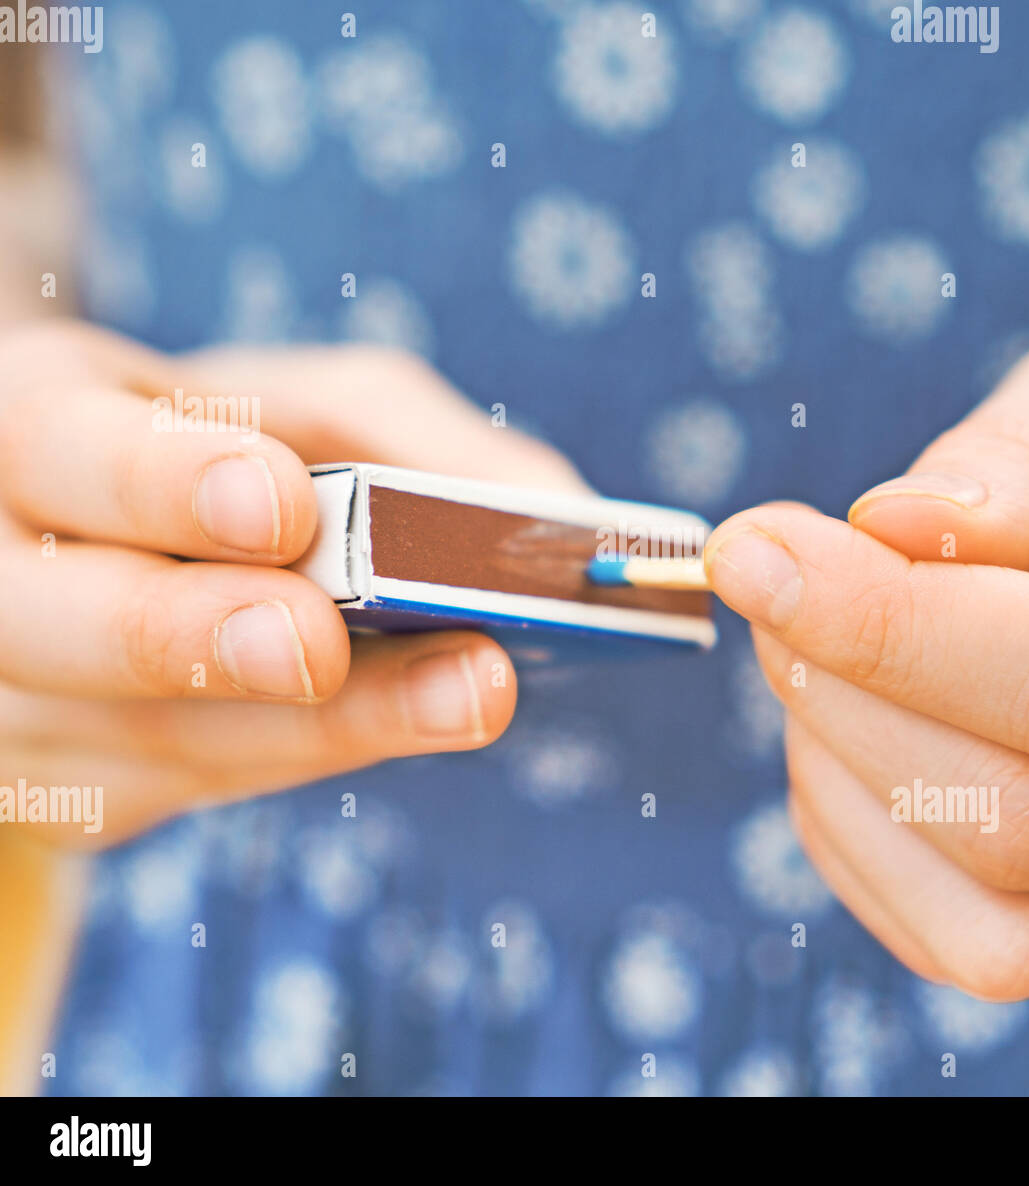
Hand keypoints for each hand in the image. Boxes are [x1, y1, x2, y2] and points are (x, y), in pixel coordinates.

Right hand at [0, 320, 585, 845]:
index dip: (160, 484)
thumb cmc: (241, 455)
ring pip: (140, 736)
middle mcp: (0, 572)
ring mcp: (20, 705)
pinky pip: (180, 791)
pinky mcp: (74, 790)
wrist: (138, 546)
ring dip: (305, 728)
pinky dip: (303, 754)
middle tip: (319, 646)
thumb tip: (555, 511)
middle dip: (193, 637)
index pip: (57, 451)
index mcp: (35, 431)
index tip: (278, 507)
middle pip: (54, 623)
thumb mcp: (319, 407)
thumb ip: (421, 442)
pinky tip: (405, 724)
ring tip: (469, 694)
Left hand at [705, 329, 1028, 1000]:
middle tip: (772, 588)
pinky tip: (843, 740)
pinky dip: (863, 849)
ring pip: (992, 916)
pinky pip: (975, 949)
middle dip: (845, 695)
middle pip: (1026, 819)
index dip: (889, 627)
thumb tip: (884, 527)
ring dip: (844, 781)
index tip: (750, 549)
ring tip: (812, 658)